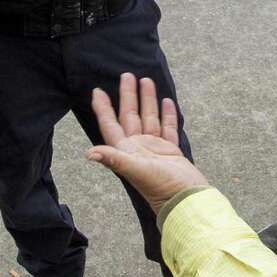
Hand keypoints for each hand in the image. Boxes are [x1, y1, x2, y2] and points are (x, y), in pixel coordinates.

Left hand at [86, 73, 207, 214]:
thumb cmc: (161, 188)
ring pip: (149, 118)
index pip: (111, 125)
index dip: (103, 108)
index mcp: (127, 151)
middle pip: (130, 116)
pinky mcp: (171, 151)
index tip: (97, 91)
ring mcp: (155, 149)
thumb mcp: (136, 171)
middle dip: (128, 95)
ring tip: (146, 80)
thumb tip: (88, 153)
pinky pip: (167, 128)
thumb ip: (115, 159)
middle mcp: (138, 148)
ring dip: (147, 100)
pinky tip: (166, 101)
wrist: (187, 201)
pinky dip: (166, 114)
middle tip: (126, 74)